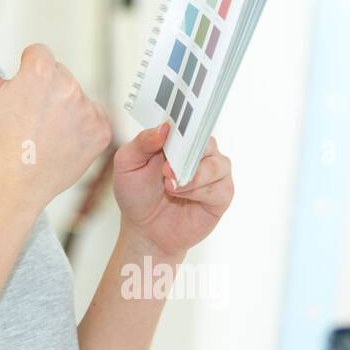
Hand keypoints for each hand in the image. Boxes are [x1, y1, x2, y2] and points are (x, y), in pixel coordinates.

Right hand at [0, 17, 111, 213]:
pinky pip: (93, 117)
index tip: (17, 101)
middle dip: (46, 91)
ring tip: (43, 133)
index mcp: (40, 70)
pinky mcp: (101, 130)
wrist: (12, 185)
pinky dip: (81, 128)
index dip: (24, 76)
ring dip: (63, 108)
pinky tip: (61, 141)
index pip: (38, 54)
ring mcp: (88, 109)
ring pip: (75, 95)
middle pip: (58, 74)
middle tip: (27, 120)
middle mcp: (69, 85)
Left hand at [111, 123, 233, 258]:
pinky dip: (199, 191)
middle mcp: (200, 151)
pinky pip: (220, 187)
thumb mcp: (127, 164)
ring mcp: (214, 172)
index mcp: (178, 138)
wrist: (144, 229)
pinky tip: (181, 196)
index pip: (189, 120)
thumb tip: (164, 127)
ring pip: (217, 164)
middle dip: (187, 155)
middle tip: (165, 170)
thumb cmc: (136, 193)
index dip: (184, 124)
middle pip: (206, 140)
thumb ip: (142, 142)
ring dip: (192, 176)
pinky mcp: (222, 194)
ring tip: (169, 187)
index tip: (172, 131)